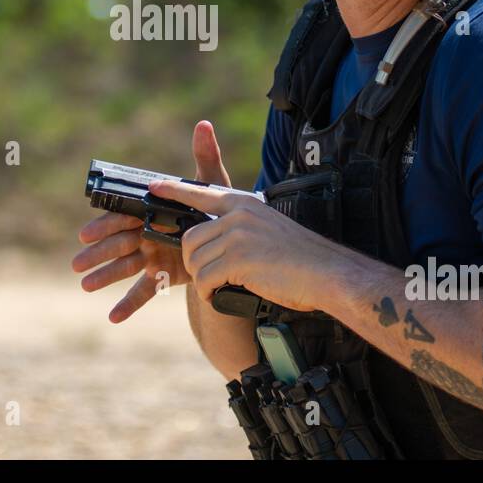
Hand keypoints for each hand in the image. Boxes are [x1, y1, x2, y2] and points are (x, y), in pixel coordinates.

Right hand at [72, 120, 232, 322]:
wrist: (231, 238)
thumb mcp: (212, 184)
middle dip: (98, 252)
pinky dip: (128, 305)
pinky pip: (142, 292)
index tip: (86, 233)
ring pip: (124, 267)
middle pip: (117, 243)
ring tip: (86, 286)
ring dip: (105, 276)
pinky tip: (113, 317)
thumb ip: (205, 157)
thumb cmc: (216, 205)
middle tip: (78, 262)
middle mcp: (145, 232)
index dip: (104, 225)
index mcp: (151, 210)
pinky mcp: (161, 276)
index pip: (122, 216)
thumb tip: (204, 125)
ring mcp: (151, 255)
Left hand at [146, 176, 350, 313]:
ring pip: (195, 261)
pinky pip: (205, 279)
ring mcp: (237, 236)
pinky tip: (222, 295)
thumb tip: (216, 240)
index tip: (154, 188)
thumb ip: (242, 227)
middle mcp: (238, 215)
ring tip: (221, 287)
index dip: (173, 190)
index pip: (200, 191)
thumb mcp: (269, 228)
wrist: (327, 273)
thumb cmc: (302, 259)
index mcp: (244, 203)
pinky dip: (209, 292)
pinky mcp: (238, 260)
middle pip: (190, 238)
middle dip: (194, 262)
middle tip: (210, 276)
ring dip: (203, 280)